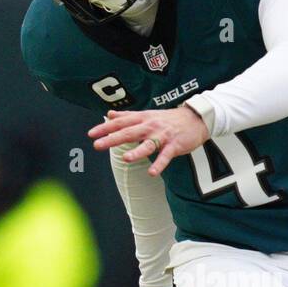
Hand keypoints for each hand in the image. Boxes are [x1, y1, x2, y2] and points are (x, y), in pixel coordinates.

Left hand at [88, 105, 208, 176]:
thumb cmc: (169, 118)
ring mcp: (163, 136)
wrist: (196, 118)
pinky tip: (152, 172)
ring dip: (137, 152)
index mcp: (142, 118)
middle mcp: (151, 126)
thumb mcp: (147, 114)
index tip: (91, 134)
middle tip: (97, 145)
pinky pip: (165, 156)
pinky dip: (159, 164)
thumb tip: (109, 114)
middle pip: (130, 132)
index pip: (121, 122)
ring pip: (148, 144)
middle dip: (113, 139)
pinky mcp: (175, 145)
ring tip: (125, 159)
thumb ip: (127, 115)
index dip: (105, 128)